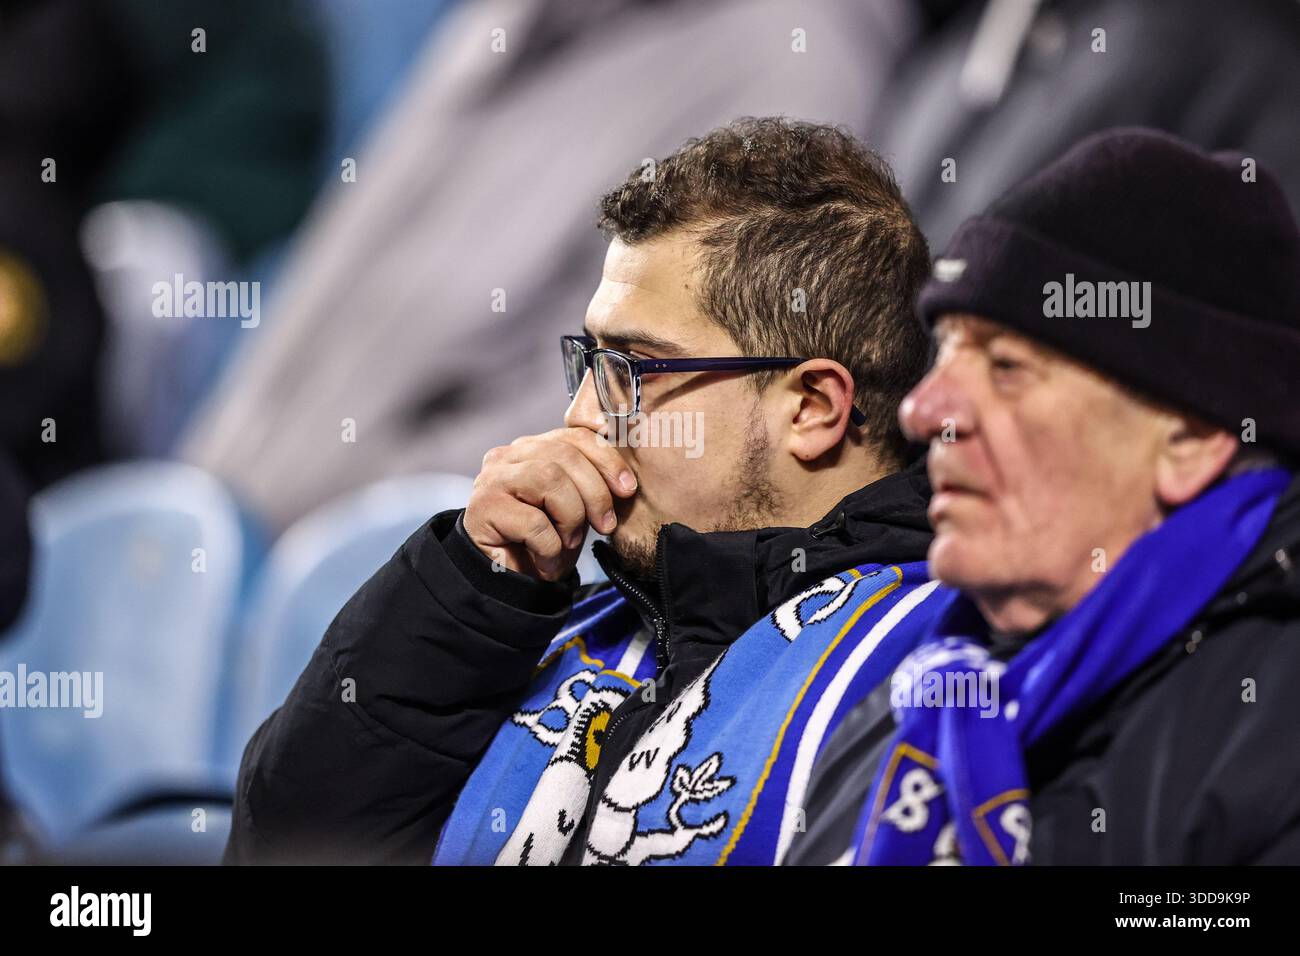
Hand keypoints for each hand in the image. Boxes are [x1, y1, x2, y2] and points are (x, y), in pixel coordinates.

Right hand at [464, 427, 637, 580]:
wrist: (506, 580)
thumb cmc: (543, 541)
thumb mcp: (576, 506)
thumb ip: (591, 483)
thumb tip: (626, 481)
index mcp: (533, 448)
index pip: (575, 436)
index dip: (607, 460)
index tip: (628, 490)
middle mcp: (509, 455)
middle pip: (565, 455)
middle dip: (595, 492)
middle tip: (605, 526)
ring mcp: (492, 479)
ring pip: (549, 479)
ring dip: (571, 517)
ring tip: (569, 541)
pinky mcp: (483, 509)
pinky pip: (533, 522)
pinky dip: (550, 546)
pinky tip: (546, 560)